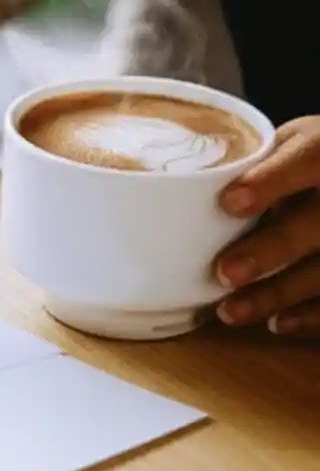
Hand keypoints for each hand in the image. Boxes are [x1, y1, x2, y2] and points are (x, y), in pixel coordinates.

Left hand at [215, 116, 319, 336]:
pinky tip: (275, 324)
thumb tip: (166, 185)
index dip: (272, 181)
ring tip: (230, 311)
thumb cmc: (293, 161)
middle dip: (271, 250)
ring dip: (277, 293)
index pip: (309, 157)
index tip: (230, 202)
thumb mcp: (279, 146)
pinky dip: (309, 315)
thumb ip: (247, 162)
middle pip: (318, 223)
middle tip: (224, 273)